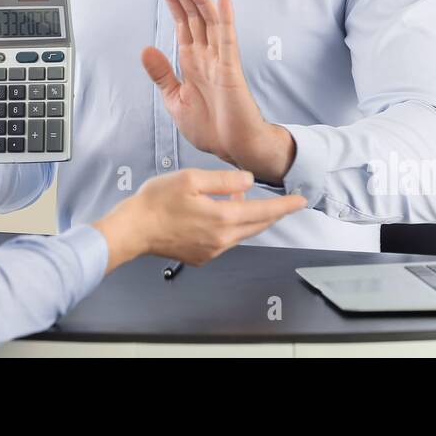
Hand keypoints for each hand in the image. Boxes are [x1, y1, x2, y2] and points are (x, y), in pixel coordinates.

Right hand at [91, 168, 306, 271]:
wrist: (133, 230)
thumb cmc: (156, 202)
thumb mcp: (192, 179)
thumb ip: (225, 180)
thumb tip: (248, 181)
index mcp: (222, 218)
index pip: (264, 211)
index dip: (285, 205)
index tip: (302, 201)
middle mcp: (221, 239)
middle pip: (257, 225)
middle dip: (273, 213)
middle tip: (286, 202)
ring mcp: (211, 251)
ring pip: (242, 233)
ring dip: (248, 217)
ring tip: (241, 198)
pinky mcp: (200, 257)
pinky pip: (226, 241)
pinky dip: (231, 226)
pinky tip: (221, 213)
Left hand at [141, 0, 295, 183]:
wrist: (233, 149)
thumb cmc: (210, 127)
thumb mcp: (175, 99)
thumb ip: (161, 74)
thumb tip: (146, 49)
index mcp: (191, 61)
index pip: (181, 23)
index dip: (173, 2)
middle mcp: (205, 55)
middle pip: (193, 16)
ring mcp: (219, 59)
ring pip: (208, 22)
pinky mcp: (231, 69)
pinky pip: (227, 40)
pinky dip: (225, 19)